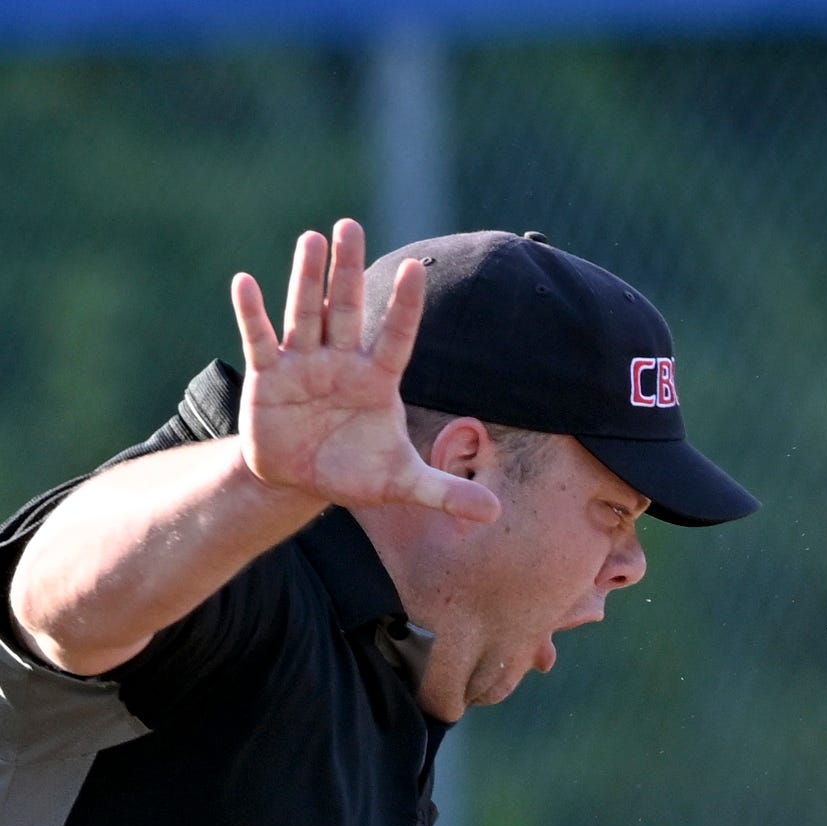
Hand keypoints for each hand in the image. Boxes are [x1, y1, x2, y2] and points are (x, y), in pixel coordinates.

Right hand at [228, 220, 500, 525]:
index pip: (397, 336)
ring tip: (312, 238)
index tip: (416, 268)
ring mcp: (303, 364)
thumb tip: (495, 513)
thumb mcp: (403, 484)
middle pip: (348, 309)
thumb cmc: (356, 472)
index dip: (405, 306)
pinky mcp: (267, 377)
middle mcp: (341, 362)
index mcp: (378, 380)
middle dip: (349, 270)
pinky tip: (245, 282)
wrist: (302, 481)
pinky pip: (260, 339)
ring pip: (307, 314)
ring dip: (308, 278)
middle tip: (350, 225)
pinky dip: (252, 313)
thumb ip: (447, 492)